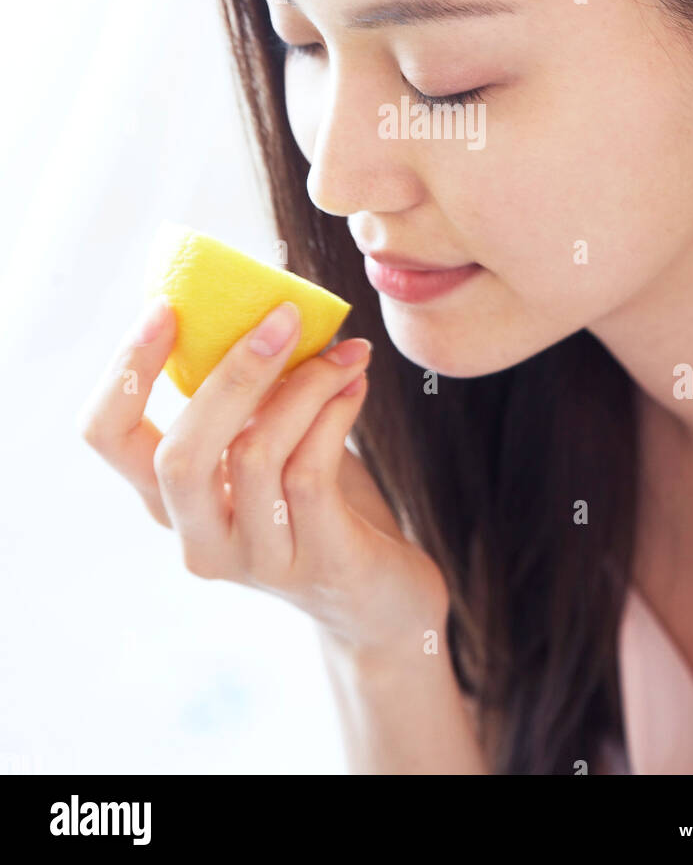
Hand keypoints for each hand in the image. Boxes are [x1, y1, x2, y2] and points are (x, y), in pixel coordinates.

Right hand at [78, 297, 449, 656]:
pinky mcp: (315, 564)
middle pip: (179, 457)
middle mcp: (199, 535)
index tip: (164, 308)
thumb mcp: (267, 441)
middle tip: (284, 316)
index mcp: (168, 496)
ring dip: (305, 385)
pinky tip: (355, 386)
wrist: (380, 594)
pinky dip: (334, 414)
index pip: (105, 436)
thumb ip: (249, 396)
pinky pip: (311, 473)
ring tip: (344, 351)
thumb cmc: (318, 501)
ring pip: (256, 455)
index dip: (125, 371)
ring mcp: (254, 558)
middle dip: (231, 375)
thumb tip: (260, 305)